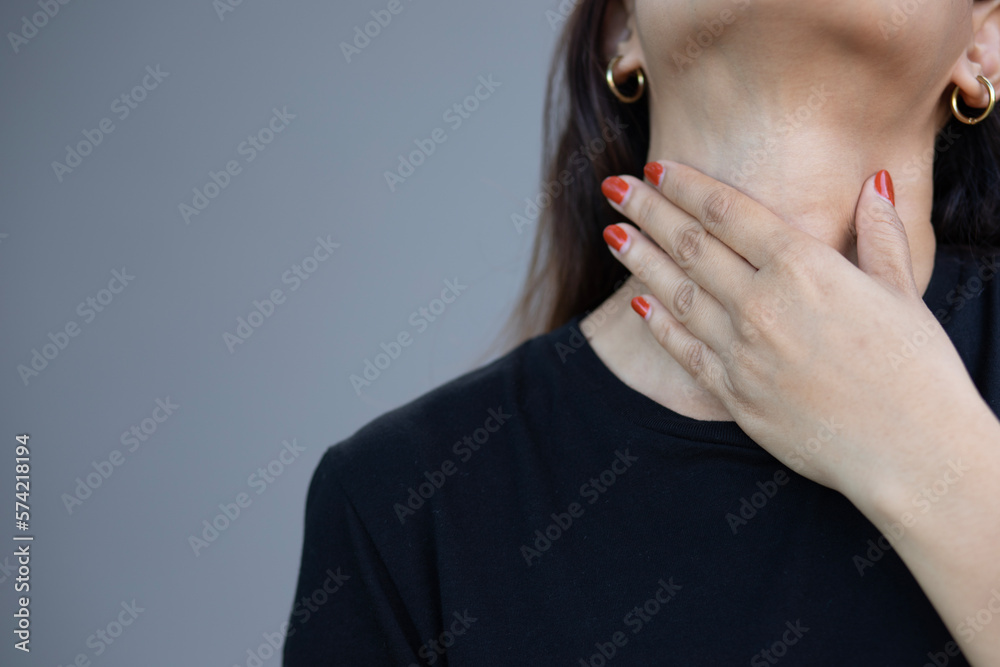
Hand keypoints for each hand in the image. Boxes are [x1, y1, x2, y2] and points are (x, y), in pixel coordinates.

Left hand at [598, 161, 991, 503]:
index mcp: (804, 268)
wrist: (910, 451)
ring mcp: (741, 351)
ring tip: (612, 235)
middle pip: (690, 246)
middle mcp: (761, 304)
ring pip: (676, 293)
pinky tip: (635, 303)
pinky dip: (657, 324)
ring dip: (640, 260)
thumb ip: (881, 233)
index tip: (656, 167)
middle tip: (613, 189)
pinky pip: (683, 350)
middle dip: (647, 211)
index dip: (686, 186)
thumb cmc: (917, 371)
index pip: (728, 212)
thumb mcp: (904, 292)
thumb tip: (877, 182)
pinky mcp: (732, 394)